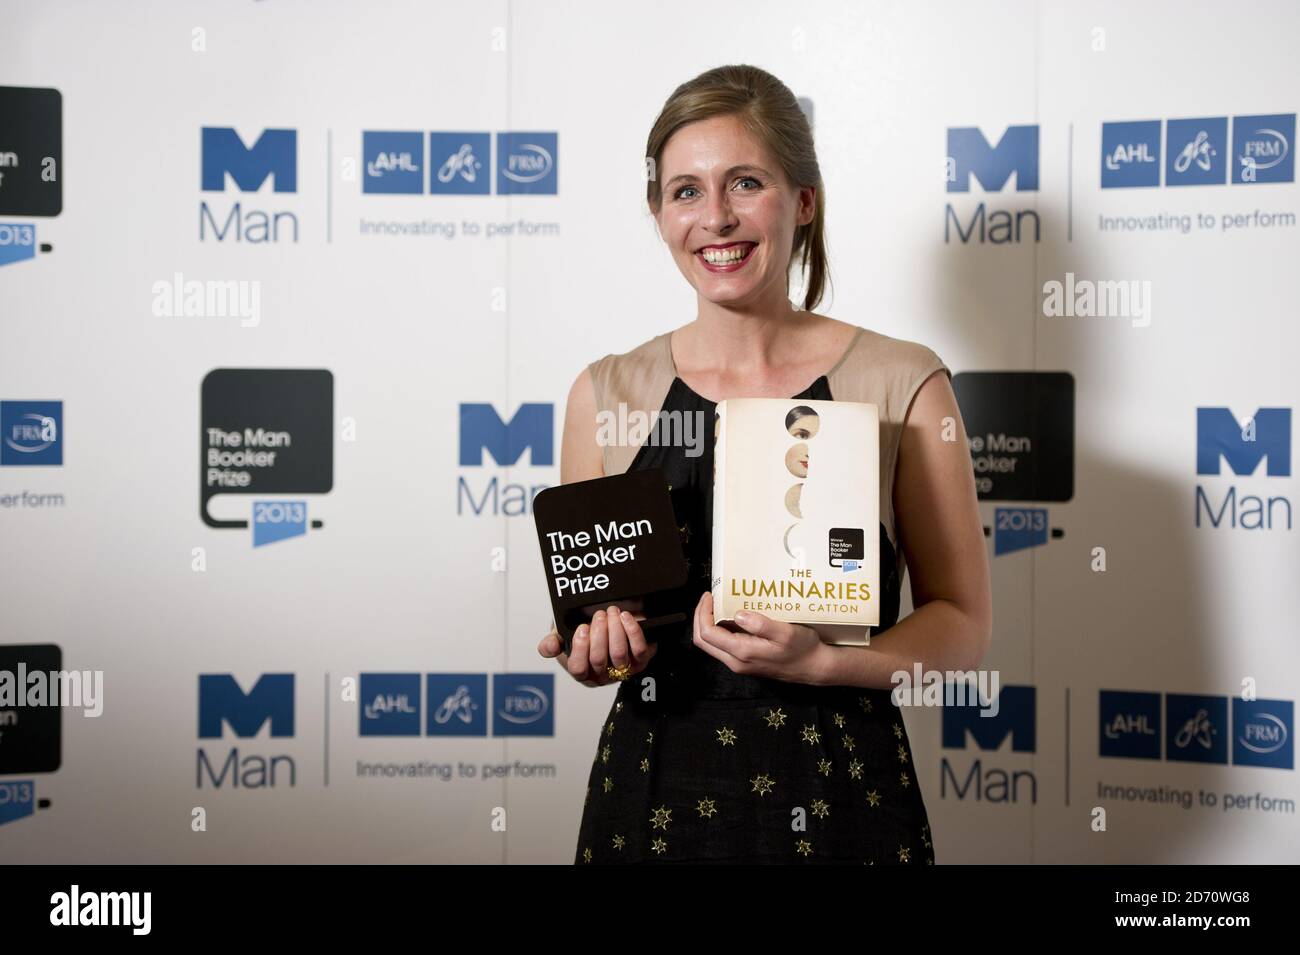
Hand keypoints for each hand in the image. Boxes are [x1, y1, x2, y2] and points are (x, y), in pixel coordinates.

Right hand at [537, 599, 656, 686]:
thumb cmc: (587, 632)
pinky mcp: (641, 660)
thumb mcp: (563, 635)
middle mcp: (603, 675)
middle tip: (599, 614)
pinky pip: (639, 649)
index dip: (580, 648)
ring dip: (615, 629)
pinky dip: (632, 630)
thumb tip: (550, 647)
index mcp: (582, 672)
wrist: (613, 623)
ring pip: (619, 654)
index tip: (582, 627)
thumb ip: (552, 642)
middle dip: (599, 632)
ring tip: (611, 612)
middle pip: (598, 660)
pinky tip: (625, 616)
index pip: (578, 669)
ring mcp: (623, 670)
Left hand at [691, 591, 833, 685]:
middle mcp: (736, 662)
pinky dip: (719, 630)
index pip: (707, 634)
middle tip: (708, 598)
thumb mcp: (786, 633)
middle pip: (703, 641)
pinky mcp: (745, 662)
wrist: (814, 668)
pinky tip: (730, 616)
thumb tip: (738, 614)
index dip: (703, 613)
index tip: (710, 596)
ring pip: (711, 644)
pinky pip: (723, 646)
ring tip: (717, 604)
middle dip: (700, 617)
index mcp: (742, 652)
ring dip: (708, 623)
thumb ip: (761, 624)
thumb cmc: (802, 649)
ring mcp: (739, 664)